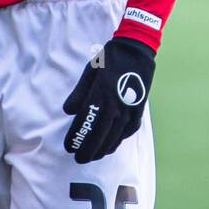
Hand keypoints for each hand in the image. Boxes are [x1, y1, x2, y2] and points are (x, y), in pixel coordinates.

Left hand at [62, 37, 155, 163]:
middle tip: (80, 159)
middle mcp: (115, 104)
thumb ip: (79, 93)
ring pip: (115, 136)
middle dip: (88, 150)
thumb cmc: (110, 59)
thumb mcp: (90, 72)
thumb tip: (68, 112)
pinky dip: (120, 139)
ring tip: (95, 156)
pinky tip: (114, 143)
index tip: (69, 148)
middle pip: (100, 135)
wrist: (136, 49)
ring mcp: (129, 108)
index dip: (76, 137)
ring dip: (104, 148)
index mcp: (100, 94)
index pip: (85, 123)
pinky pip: (129, 129)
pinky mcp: (139, 108)